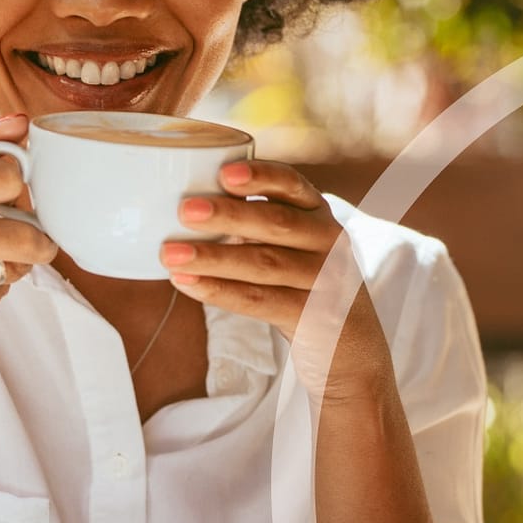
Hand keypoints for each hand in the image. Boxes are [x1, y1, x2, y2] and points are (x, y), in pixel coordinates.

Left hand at [160, 160, 392, 388]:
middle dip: (228, 215)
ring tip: (170, 254)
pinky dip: (221, 291)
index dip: (260, 176)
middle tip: (185, 211)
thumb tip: (188, 207)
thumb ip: (257, 224)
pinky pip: (261, 301)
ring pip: (264, 264)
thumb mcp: (295, 246)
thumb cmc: (304, 286)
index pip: (292, 185)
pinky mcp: (314, 317)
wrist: (352, 349)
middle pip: (276, 223)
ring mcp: (325, 281)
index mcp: (318, 214)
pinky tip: (188, 284)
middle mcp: (328, 242)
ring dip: (213, 257)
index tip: (225, 173)